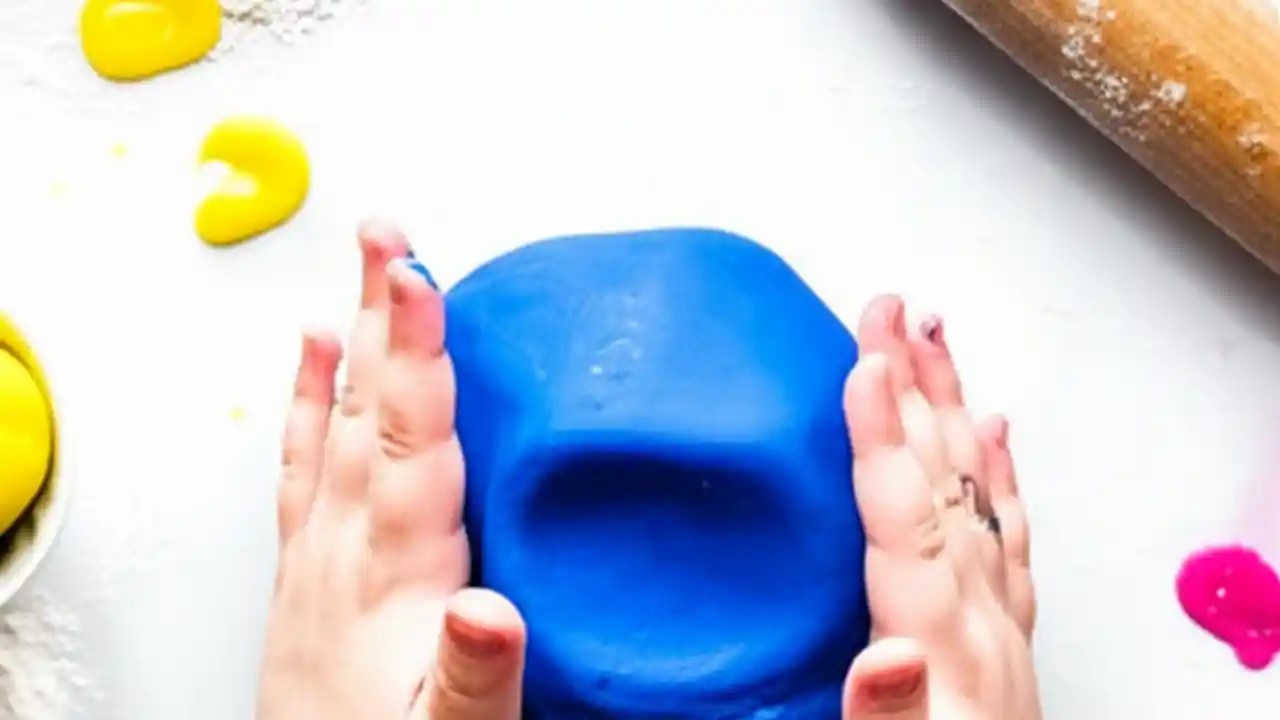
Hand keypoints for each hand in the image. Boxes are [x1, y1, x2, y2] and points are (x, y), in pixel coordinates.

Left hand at [257, 221, 525, 719]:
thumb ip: (476, 676)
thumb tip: (491, 610)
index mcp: (398, 578)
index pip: (410, 443)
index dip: (418, 355)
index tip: (418, 277)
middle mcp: (350, 552)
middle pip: (368, 411)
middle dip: (381, 317)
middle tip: (386, 234)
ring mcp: (323, 556)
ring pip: (337, 425)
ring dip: (350, 342)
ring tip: (359, 273)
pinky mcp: (312, 569)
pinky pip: (305, 466)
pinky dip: (311, 403)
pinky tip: (319, 361)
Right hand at [841, 297, 1040, 718]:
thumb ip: (888, 717)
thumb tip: (892, 651)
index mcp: (940, 654)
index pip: (908, 520)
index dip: (880, 434)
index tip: (862, 355)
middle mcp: (978, 628)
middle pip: (948, 483)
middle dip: (916, 387)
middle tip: (891, 310)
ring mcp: (995, 629)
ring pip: (978, 493)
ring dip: (953, 409)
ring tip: (934, 341)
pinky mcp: (999, 642)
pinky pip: (1006, 538)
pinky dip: (998, 476)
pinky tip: (991, 435)